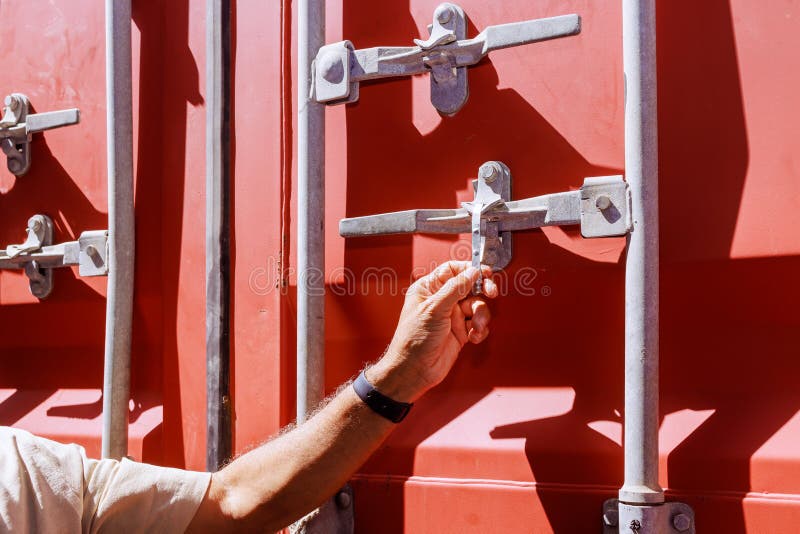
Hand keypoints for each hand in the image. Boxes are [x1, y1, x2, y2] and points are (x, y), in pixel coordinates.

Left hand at [369, 261, 497, 401]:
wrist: (414, 371)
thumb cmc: (413, 340)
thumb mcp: (434, 309)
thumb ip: (455, 288)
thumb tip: (471, 272)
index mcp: (429, 288)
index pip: (452, 270)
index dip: (469, 269)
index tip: (485, 273)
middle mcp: (442, 300)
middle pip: (470, 286)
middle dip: (482, 289)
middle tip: (491, 292)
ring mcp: (452, 316)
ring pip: (477, 306)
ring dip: (481, 315)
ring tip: (476, 326)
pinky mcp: (461, 331)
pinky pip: (478, 324)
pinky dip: (480, 330)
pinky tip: (473, 337)